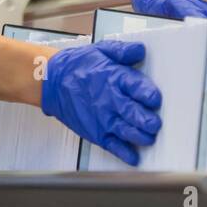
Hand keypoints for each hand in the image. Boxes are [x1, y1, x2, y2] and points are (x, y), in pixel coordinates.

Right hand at [40, 40, 161, 165]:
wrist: (51, 81)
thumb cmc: (78, 66)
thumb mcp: (101, 50)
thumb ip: (123, 51)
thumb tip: (141, 50)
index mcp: (115, 78)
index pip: (137, 88)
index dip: (149, 95)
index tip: (155, 100)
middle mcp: (110, 100)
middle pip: (135, 114)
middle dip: (149, 121)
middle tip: (155, 123)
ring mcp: (103, 119)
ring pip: (127, 132)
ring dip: (141, 137)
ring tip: (149, 137)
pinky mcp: (96, 132)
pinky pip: (113, 146)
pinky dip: (125, 153)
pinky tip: (134, 156)